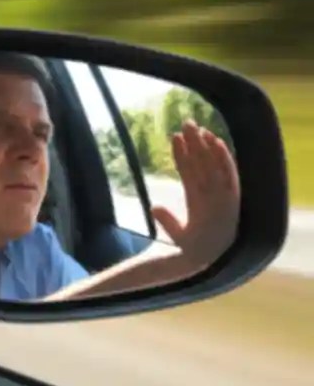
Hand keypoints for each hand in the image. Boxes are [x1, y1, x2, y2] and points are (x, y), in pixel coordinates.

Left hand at [151, 119, 239, 271]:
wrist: (205, 264)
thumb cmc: (194, 251)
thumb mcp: (177, 234)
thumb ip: (167, 221)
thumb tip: (154, 207)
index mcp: (198, 200)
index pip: (188, 171)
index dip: (181, 154)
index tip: (173, 137)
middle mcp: (210, 194)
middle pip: (201, 163)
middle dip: (194, 143)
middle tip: (185, 122)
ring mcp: (221, 195)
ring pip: (213, 165)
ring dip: (206, 146)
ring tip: (198, 128)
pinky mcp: (231, 198)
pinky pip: (228, 173)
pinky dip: (223, 158)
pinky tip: (215, 141)